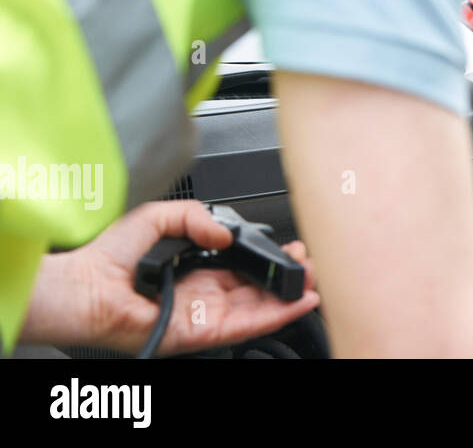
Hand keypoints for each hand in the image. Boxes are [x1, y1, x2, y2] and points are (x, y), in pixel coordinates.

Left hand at [20, 200, 320, 354]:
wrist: (84, 285)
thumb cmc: (108, 256)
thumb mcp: (160, 216)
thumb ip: (197, 216)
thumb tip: (226, 233)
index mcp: (197, 270)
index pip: (244, 268)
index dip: (269, 260)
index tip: (290, 248)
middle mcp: (203, 294)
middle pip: (257, 291)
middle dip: (286, 279)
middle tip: (308, 265)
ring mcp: (203, 315)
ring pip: (256, 309)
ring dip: (287, 298)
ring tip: (311, 281)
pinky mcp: (199, 331)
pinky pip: (242, 326)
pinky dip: (272, 316)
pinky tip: (294, 303)